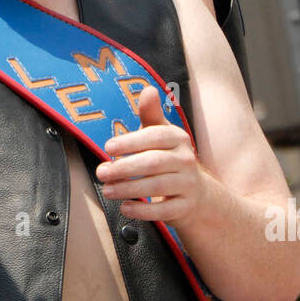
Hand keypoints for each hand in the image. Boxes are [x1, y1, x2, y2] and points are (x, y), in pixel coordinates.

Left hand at [95, 85, 203, 223]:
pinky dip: (143, 211)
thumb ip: (150, 114)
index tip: (108, 147)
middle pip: (153, 163)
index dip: (131, 142)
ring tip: (108, 190)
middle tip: (102, 172)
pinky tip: (125, 207)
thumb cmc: (170, 158)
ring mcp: (188, 184)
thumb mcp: (160, 134)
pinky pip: (164, 211)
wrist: (197, 193)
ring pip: (157, 187)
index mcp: (178, 138)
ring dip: (128, 189)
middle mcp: (186, 160)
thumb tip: (148, 90)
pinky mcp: (185, 207)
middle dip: (124, 168)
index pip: (155, 137)